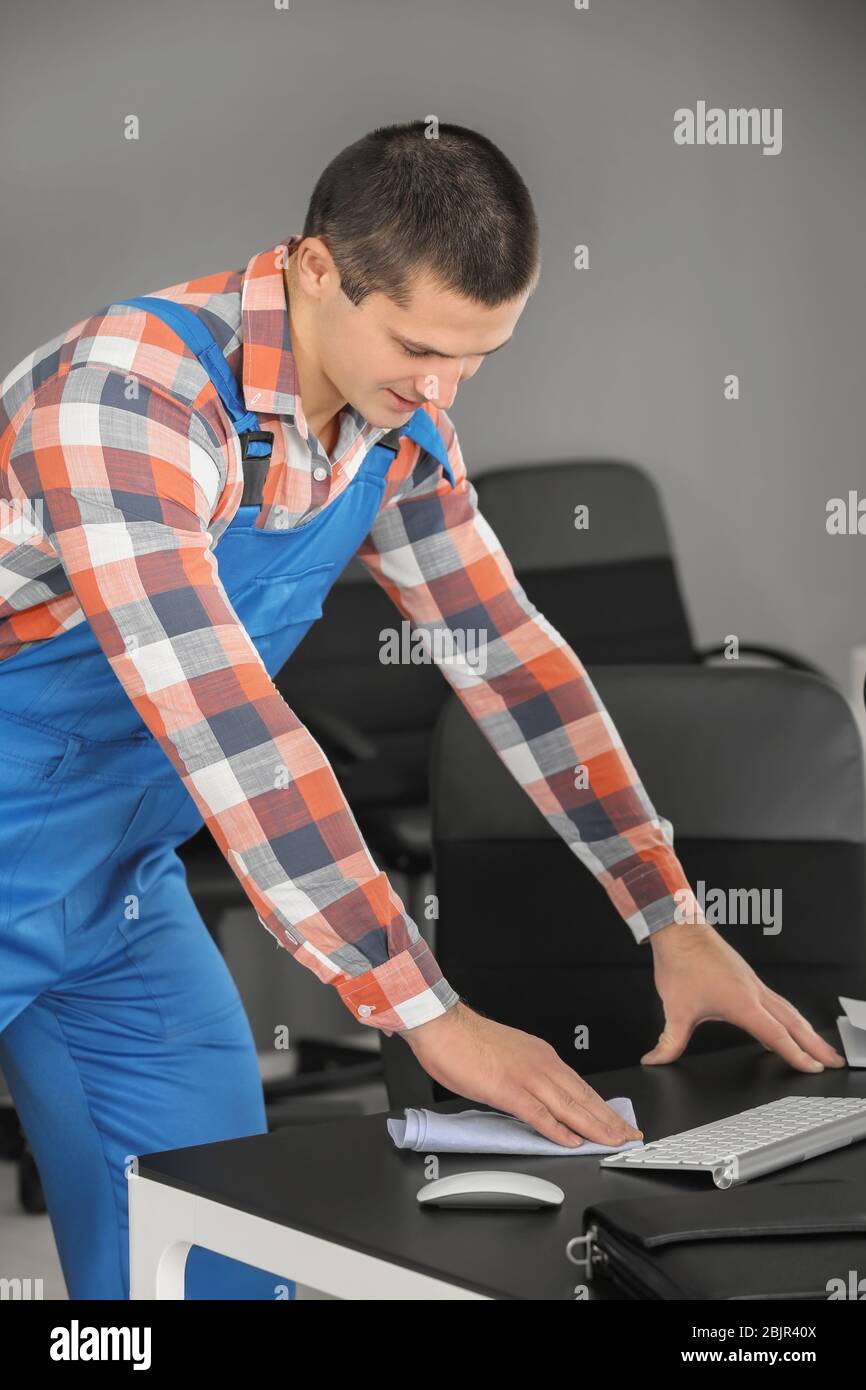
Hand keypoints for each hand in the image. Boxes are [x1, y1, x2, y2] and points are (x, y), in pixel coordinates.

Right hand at [402, 1001, 642, 1146]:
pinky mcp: (507, 1089)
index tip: (618, 1122)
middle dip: (609, 1120)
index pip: (580, 1087)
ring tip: (613, 1143)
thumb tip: (535, 1098)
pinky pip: (538, 1113)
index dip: (602, 1108)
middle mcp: (540, 1064)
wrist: (441, 1023)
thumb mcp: (507, 1055)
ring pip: (569, 1106)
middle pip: (582, 1098)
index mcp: (541, 1056)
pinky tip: (572, 1142)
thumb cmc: (466, 1040)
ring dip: (595, 1127)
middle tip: (630, 1137)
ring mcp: (526, 1077)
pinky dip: (557, 1130)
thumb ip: (524, 1075)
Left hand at [642, 921, 847, 1071]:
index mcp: (743, 1003)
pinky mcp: (747, 977)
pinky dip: (789, 1016)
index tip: (814, 1069)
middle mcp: (754, 992)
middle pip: (794, 1023)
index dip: (797, 1055)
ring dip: (807, 1029)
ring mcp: (753, 983)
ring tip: (820, 1045)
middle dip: (816, 1044)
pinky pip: (776, 1001)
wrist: (679, 928)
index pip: (777, 1036)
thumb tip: (655, 1060)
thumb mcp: (674, 1009)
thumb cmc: (681, 962)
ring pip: (788, 1010)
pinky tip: (784, 1025)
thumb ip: (668, 1041)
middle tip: (833, 1060)